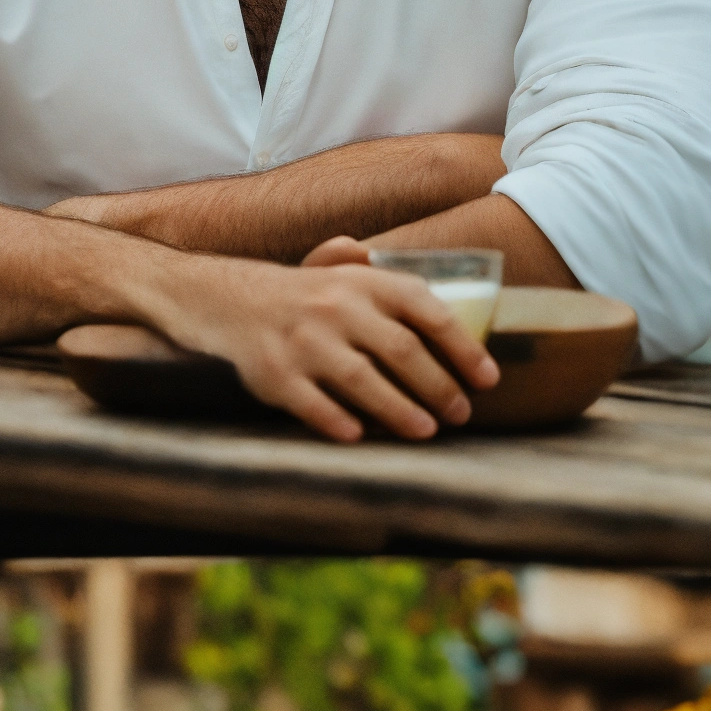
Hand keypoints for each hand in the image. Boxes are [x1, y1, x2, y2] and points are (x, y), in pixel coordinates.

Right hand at [167, 250, 498, 443]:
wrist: (222, 299)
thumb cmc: (297, 295)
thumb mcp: (339, 272)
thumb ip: (389, 281)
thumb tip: (449, 295)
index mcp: (361, 282)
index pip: (426, 310)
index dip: (463, 347)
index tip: (488, 379)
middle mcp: (335, 307)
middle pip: (402, 351)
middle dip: (439, 387)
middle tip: (461, 414)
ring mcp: (303, 341)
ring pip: (362, 380)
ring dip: (400, 409)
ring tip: (426, 431)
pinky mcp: (274, 373)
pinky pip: (312, 404)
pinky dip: (336, 421)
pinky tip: (359, 437)